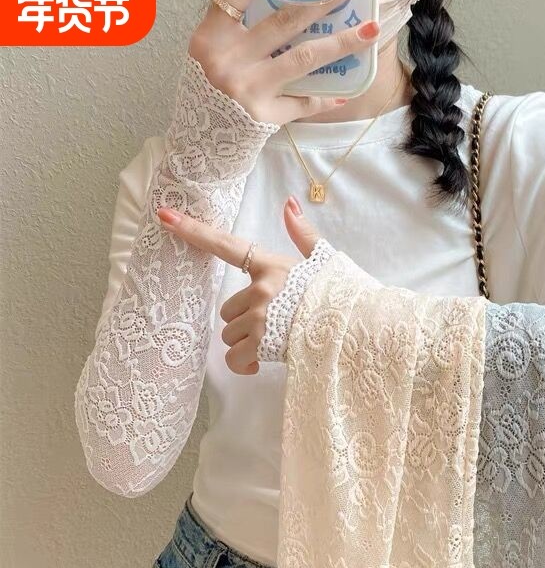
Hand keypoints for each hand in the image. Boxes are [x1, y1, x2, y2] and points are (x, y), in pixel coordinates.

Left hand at [156, 195, 325, 374]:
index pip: (226, 245)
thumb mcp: (325, 260)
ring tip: (273, 344)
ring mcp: (259, 318)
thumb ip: (303, 234)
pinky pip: (235, 358)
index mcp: (271, 266)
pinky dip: (244, 364)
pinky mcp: (261, 344)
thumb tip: (288, 203)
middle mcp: (260, 290)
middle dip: (243, 321)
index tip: (163, 216)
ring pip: (230, 334)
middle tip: (272, 326)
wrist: (357, 328)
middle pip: (227, 309)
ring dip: (245, 343)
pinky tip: (260, 363)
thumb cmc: (342, 295)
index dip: (193, 230)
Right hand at [189, 0, 378, 123]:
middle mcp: (231, 60)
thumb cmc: (206, 91)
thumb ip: (235, 28)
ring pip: (304, 57)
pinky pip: (304, 102)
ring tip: (369, 31)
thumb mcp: (210, 52)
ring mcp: (250, 88)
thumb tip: (281, 1)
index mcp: (212, 36)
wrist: (200, 143)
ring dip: (342, 43)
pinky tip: (344, 93)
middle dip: (323, 0)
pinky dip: (325, 98)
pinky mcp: (266, 115)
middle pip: (285, 21)